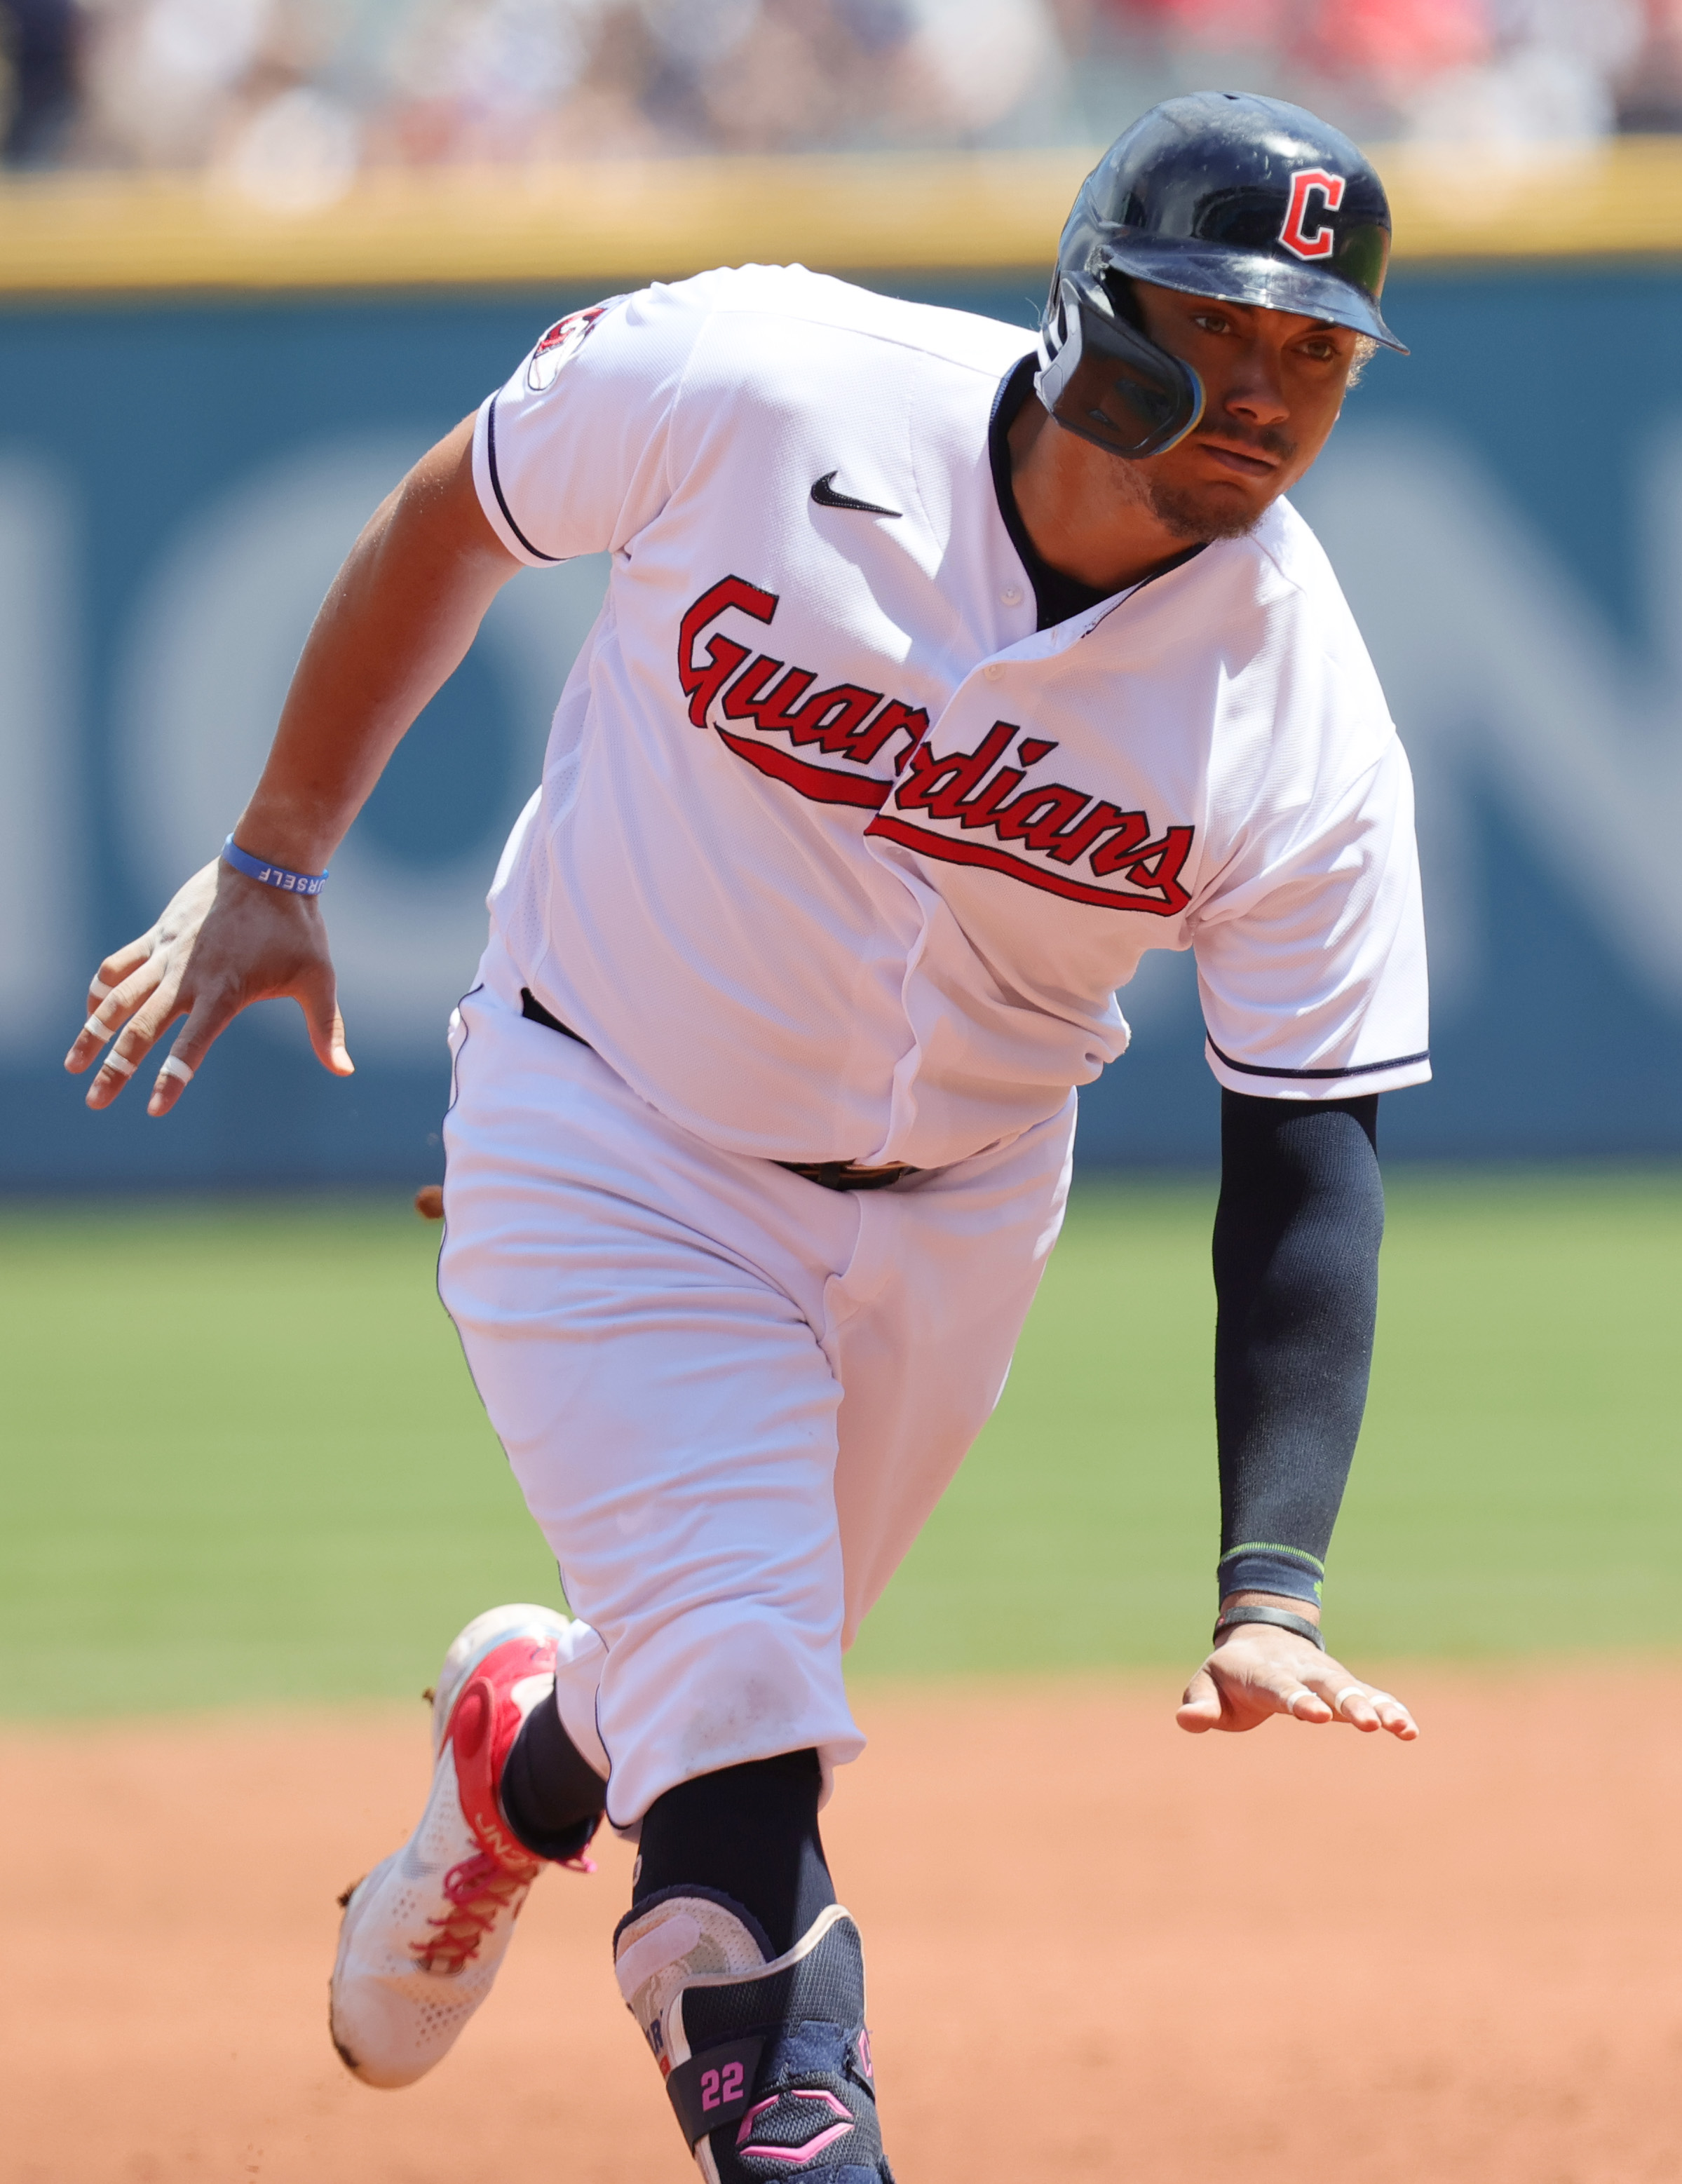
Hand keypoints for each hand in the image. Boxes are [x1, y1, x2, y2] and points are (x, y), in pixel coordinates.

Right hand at [63, 858, 353, 1116]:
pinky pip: (118, 965)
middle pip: (141, 1028)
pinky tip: (92, 1012)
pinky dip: (101, 989)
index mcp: (224, 991)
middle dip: (116, 1068)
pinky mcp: (157, 935)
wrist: (267, 866)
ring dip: (92, 1032)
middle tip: (94, 1103)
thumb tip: (345, 1071)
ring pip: (118, 998)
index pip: (193, 1044)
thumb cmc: (296, 928)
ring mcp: (167, 954)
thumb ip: (327, 1028)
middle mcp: (187, 976)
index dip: (173, 1077)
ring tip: (73, 1065)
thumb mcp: (318, 979)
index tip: (154, 1109)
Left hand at [1176, 1614, 1417, 1740]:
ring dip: (1379, 1707)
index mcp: (1265, 1673)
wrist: (1261, 1638)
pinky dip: (1391, 1709)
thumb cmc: (1230, 1674)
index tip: (1318, 1716)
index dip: (1299, 1701)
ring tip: (1401, 1728)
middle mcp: (1302, 1671)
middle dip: (1348, 1703)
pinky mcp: (1346, 1686)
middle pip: (1328, 1686)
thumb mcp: (1205, 1684)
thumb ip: (1199, 1704)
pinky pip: (1373, 1696)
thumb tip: (1186, 1720)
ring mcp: (1327, 1677)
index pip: (1282, 1688)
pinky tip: (1410, 1730)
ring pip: (1355, 1689)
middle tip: (1368, 1723)